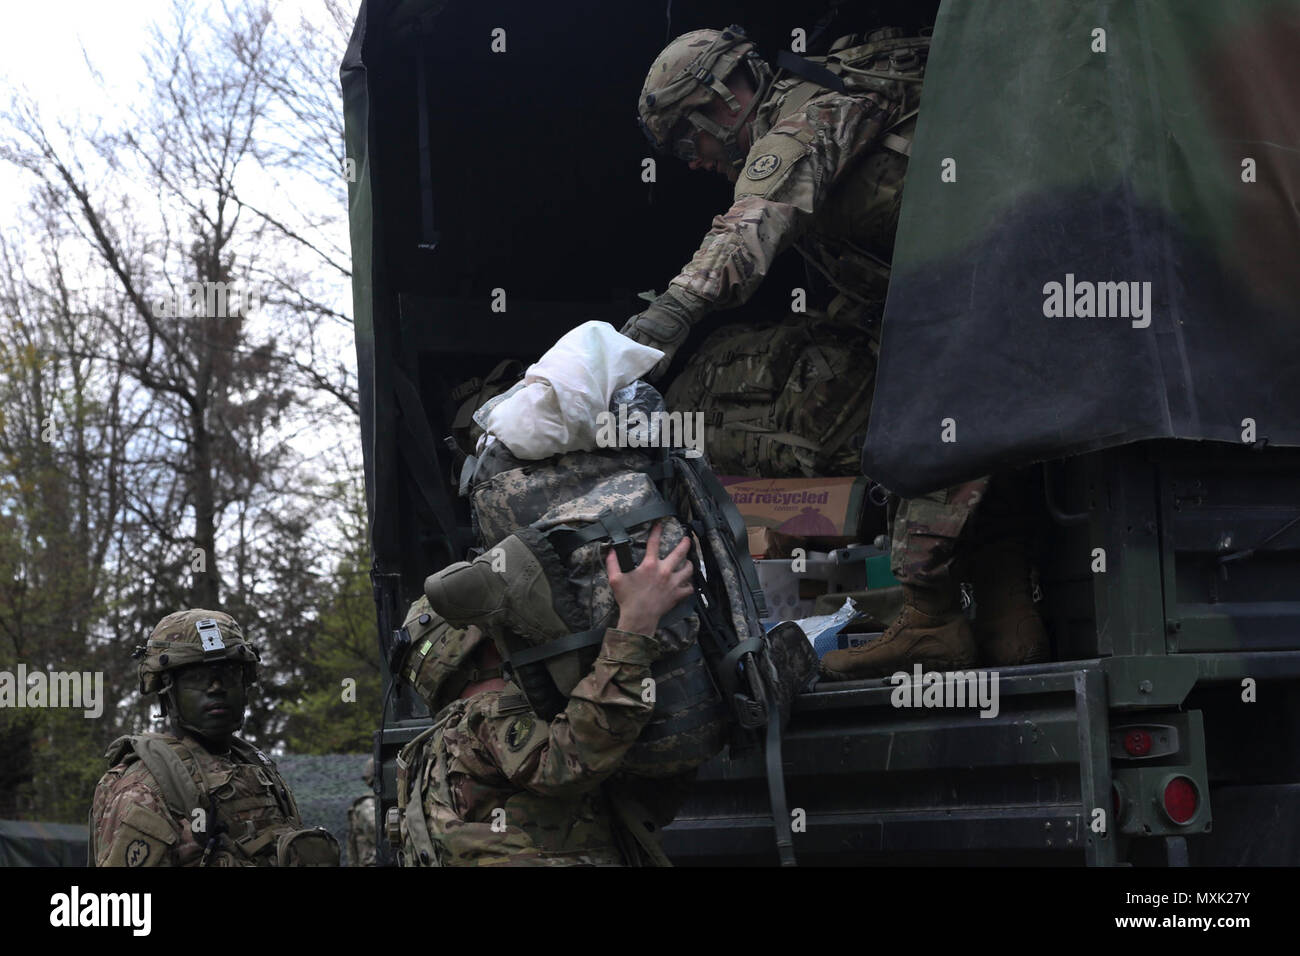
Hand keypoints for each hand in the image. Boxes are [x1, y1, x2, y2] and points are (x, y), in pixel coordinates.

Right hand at [606, 522, 693, 636]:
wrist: (639, 617)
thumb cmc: (628, 599)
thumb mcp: (615, 579)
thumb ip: (613, 563)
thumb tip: (611, 550)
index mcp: (650, 565)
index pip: (654, 543)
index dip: (657, 531)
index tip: (660, 524)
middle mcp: (664, 571)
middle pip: (679, 553)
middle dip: (685, 544)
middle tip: (688, 539)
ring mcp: (673, 583)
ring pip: (688, 570)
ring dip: (689, 564)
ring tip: (689, 562)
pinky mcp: (677, 595)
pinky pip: (689, 588)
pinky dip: (689, 585)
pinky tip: (688, 583)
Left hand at [619, 290, 702, 382]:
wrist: (675, 307)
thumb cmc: (654, 313)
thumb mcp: (636, 318)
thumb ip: (627, 329)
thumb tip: (617, 340)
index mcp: (637, 328)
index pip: (626, 341)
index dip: (620, 351)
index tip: (614, 361)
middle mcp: (647, 335)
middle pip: (636, 351)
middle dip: (630, 362)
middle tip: (623, 374)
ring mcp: (660, 341)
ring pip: (649, 357)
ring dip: (644, 368)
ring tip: (637, 380)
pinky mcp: (671, 347)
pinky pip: (664, 361)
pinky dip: (659, 370)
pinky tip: (654, 378)